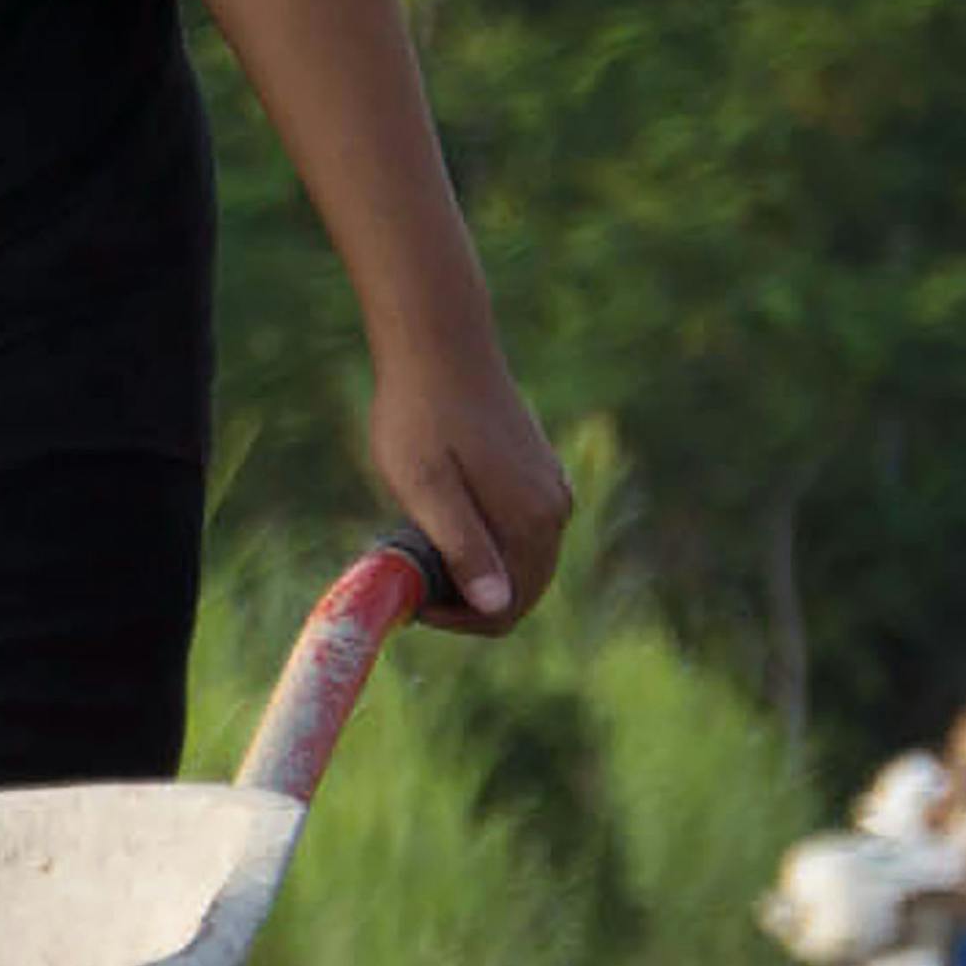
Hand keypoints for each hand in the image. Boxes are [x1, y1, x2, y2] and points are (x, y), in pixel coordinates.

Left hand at [365, 335, 573, 631]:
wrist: (439, 345)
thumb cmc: (421, 416)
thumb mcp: (426, 489)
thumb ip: (463, 549)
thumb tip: (497, 607)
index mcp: (533, 521)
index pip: (509, 609)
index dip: (459, 620)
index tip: (412, 599)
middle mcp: (555, 508)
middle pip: (520, 589)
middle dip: (466, 598)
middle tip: (410, 575)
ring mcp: (550, 487)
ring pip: (518, 558)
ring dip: (472, 568)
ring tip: (416, 544)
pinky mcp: (536, 470)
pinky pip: (516, 528)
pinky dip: (482, 539)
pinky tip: (437, 516)